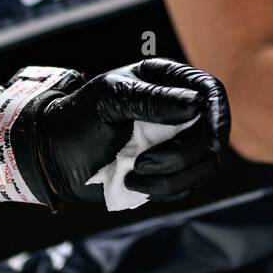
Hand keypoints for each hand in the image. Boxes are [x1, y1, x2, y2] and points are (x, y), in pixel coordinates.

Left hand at [37, 59, 228, 206]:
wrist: (54, 156)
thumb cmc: (79, 118)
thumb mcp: (110, 99)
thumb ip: (153, 99)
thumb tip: (197, 104)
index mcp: (168, 82)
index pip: (210, 91)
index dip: (219, 115)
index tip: (212, 141)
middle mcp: (179, 111)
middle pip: (211, 133)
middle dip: (183, 154)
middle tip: (144, 163)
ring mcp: (177, 142)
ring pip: (204, 165)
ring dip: (171, 177)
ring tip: (133, 176)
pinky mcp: (171, 172)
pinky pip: (188, 186)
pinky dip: (163, 190)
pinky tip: (132, 184)